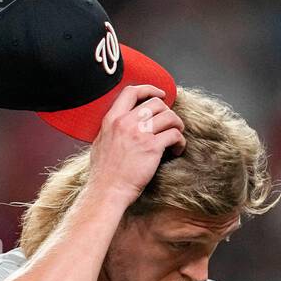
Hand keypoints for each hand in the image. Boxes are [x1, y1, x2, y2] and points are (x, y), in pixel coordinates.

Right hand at [86, 84, 185, 204]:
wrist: (107, 191)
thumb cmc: (103, 174)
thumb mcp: (100, 143)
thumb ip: (111, 129)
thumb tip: (119, 124)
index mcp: (112, 119)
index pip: (131, 91)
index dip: (149, 89)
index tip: (160, 95)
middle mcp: (126, 122)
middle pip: (155, 103)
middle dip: (167, 112)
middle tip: (170, 124)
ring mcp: (139, 134)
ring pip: (169, 116)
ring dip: (177, 126)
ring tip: (176, 137)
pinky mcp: (152, 147)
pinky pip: (175, 135)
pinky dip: (180, 142)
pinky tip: (177, 150)